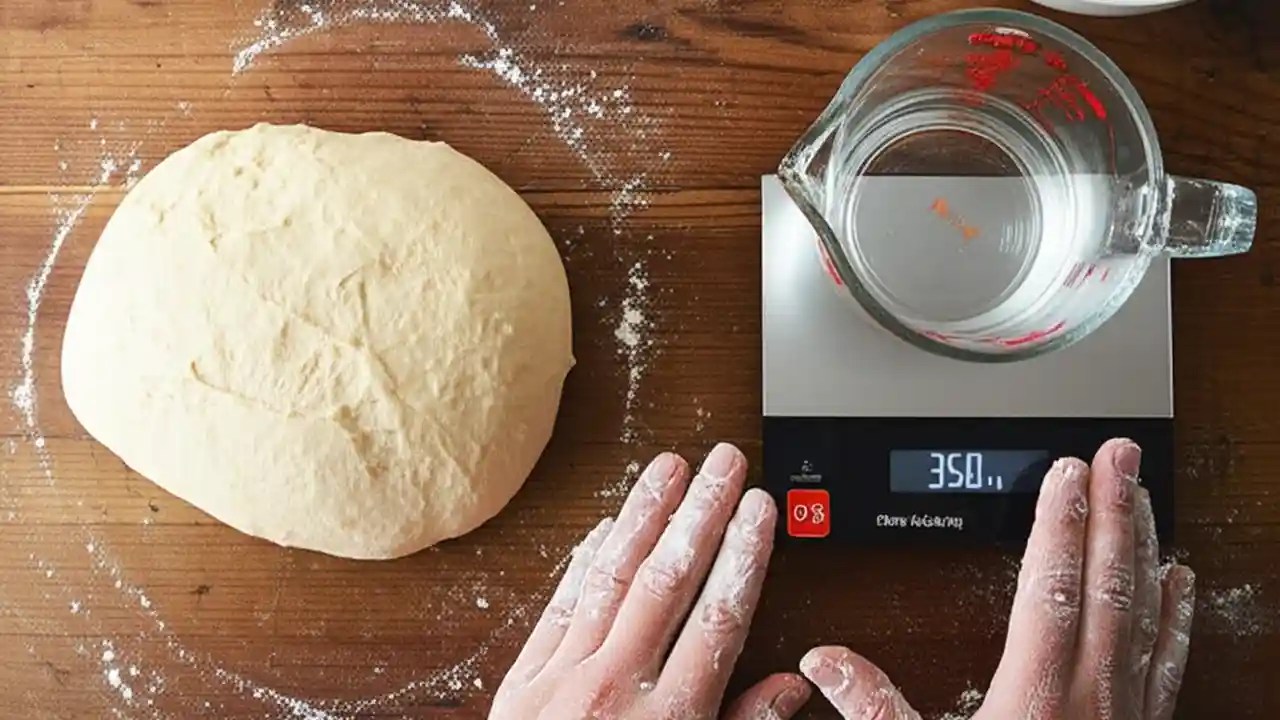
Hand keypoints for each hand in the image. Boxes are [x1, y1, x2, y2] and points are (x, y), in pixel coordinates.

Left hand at [491, 443, 811, 719]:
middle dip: (702, 512)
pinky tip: (608, 526)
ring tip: (668, 466)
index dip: (744, 555)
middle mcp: (616, 689)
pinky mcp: (523, 683)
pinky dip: (585, 562)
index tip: (761, 508)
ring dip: (643, 515)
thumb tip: (790, 687)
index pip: (718, 618)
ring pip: (611, 578)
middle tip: (724, 461)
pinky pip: (560, 607)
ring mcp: (563, 680)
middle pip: (668, 581)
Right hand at [800, 438, 1195, 719]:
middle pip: (1110, 585)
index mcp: (1037, 696)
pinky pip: (1168, 663)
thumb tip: (827, 663)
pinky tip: (1179, 583)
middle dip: (1114, 511)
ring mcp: (1125, 714)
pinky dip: (1175, 617)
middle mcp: (1093, 699)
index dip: (1058, 522)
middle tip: (1121, 456)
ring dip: (1144, 549)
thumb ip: (875, 707)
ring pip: (1145, 613)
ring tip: (1144, 497)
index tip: (1064, 472)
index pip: (1053, 587)